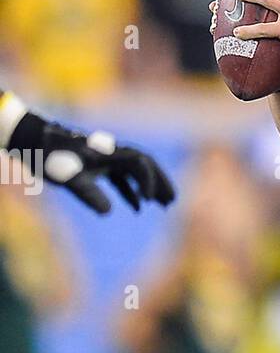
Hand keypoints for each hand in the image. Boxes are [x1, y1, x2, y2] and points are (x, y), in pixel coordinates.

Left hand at [39, 122, 175, 214]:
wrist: (33, 140)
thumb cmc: (49, 157)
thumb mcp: (67, 177)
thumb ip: (87, 193)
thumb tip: (107, 211)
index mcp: (108, 152)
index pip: (139, 163)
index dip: (148, 181)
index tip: (149, 202)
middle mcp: (111, 152)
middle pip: (145, 165)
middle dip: (160, 182)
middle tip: (173, 200)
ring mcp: (105, 159)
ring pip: (135, 172)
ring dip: (150, 187)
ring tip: (165, 205)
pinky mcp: (98, 166)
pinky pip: (122, 178)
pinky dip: (131, 192)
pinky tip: (138, 209)